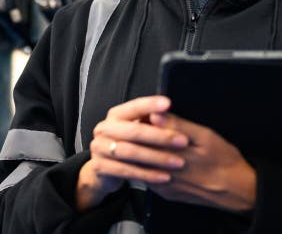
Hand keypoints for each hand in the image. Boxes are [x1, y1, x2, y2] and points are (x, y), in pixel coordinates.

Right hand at [76, 96, 188, 210]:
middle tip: (182, 141)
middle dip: (160, 136)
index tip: (168, 104)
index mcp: (116, 115)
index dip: (150, 105)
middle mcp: (105, 128)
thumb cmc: (128, 146)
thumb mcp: (139, 131)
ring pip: (130, 152)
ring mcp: (99, 147)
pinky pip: (126, 171)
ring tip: (177, 162)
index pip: (134, 107)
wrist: (105, 172)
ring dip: (157, 157)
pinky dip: (147, 174)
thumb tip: (164, 114)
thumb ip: (151, 123)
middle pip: (134, 130)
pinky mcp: (100, 167)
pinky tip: (164, 177)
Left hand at [147, 112, 256, 211]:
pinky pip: (148, 179)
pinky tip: (153, 160)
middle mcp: (166, 171)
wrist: (236, 189)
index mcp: (173, 152)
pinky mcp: (166, 194)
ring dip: (141, 153)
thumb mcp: (205, 136)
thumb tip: (154, 115)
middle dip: (139, 138)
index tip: (145, 116)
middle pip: (140, 151)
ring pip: (141, 166)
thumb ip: (177, 125)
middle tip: (143, 127)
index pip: (145, 135)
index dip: (142, 123)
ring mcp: (164, 185)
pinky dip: (147, 167)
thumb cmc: (224, 159)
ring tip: (149, 143)